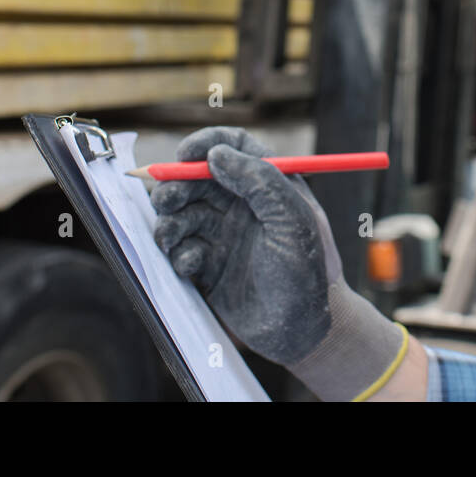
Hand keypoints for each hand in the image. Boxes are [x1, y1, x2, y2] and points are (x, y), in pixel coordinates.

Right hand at [150, 126, 339, 365]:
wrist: (302, 331)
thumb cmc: (308, 271)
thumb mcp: (293, 218)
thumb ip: (259, 180)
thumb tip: (217, 154)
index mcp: (267, 185)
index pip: (233, 148)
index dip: (206, 145)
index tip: (185, 155)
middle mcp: (242, 205)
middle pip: (196, 179)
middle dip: (175, 186)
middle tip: (167, 200)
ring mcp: (222, 235)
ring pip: (181, 214)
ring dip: (169, 222)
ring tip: (172, 238)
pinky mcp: (208, 267)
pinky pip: (180, 250)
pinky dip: (177, 254)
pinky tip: (191, 266)